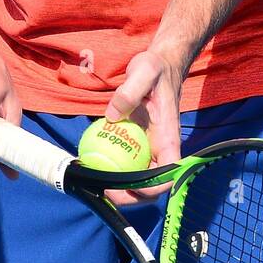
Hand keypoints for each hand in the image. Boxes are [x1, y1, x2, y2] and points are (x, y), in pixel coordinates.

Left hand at [101, 47, 184, 206]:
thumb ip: (129, 91)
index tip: (127, 186)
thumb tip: (112, 116)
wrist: (159, 65)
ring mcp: (149, 149)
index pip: (168, 174)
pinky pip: (126, 163)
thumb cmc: (156, 69)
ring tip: (96, 181)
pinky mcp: (137, 144)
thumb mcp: (144, 71)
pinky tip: (94, 163)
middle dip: (131, 197)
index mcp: (168, 138)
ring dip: (120, 187)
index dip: (151, 188)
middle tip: (104, 190)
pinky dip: (113, 168)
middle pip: (152, 186)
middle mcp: (161, 149)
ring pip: (138, 179)